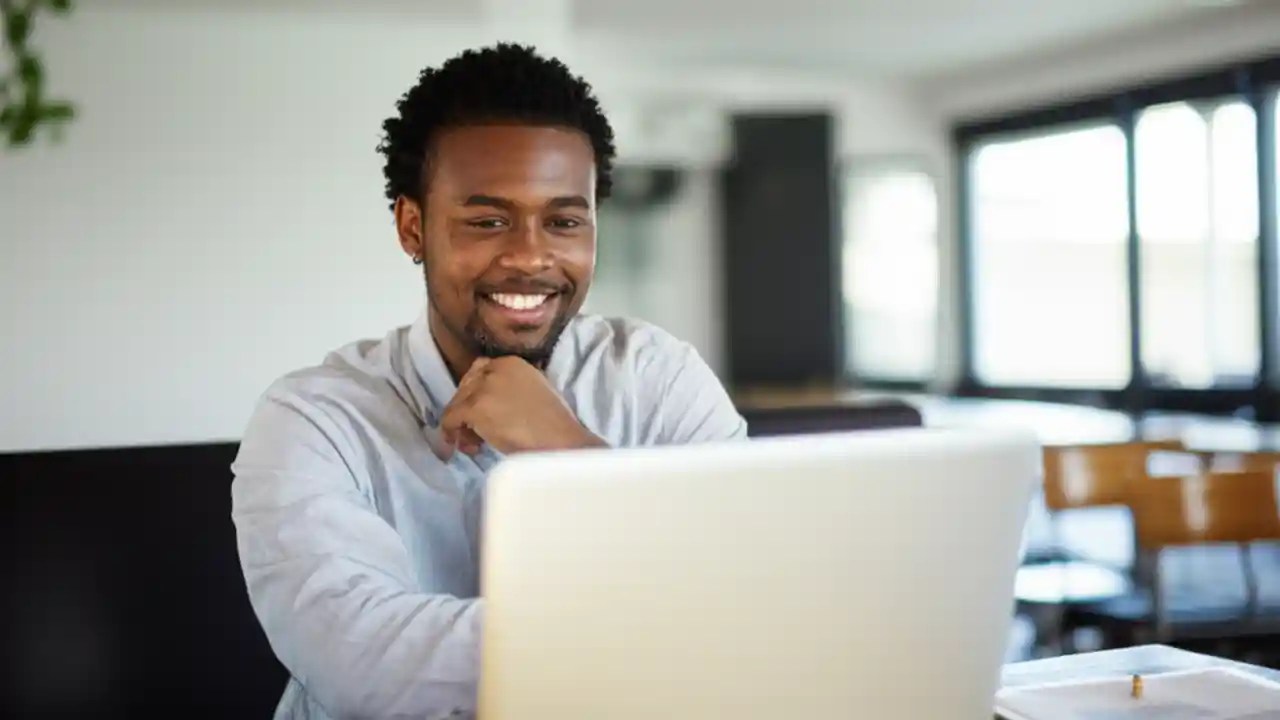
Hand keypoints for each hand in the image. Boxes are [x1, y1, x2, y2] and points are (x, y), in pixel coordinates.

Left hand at [439, 356, 605, 456]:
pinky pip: (450, 419)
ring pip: (457, 403)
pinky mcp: (476, 407)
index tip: (480, 415)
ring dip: (461, 426)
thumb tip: (493, 405)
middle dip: (466, 411)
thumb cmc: (555, 426)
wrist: (560, 442)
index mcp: (513, 362)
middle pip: (465, 386)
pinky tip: (460, 448)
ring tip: (474, 446)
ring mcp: (484, 387)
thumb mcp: (534, 392)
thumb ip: (512, 389)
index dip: (476, 394)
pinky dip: (450, 434)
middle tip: (475, 435)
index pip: (480, 371)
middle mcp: (496, 367)